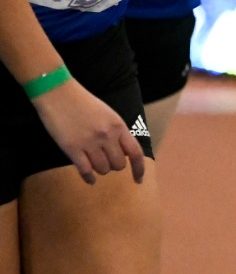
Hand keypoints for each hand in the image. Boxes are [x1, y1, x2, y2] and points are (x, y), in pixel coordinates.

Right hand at [30, 81, 144, 184]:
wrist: (58, 92)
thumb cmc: (83, 103)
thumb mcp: (108, 114)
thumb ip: (118, 132)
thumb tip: (125, 153)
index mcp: (118, 126)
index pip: (136, 153)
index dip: (139, 169)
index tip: (138, 180)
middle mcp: (107, 136)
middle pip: (118, 164)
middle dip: (114, 166)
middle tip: (106, 160)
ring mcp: (89, 142)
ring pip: (103, 169)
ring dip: (100, 169)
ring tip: (94, 162)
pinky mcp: (72, 148)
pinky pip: (85, 170)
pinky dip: (89, 178)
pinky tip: (89, 179)